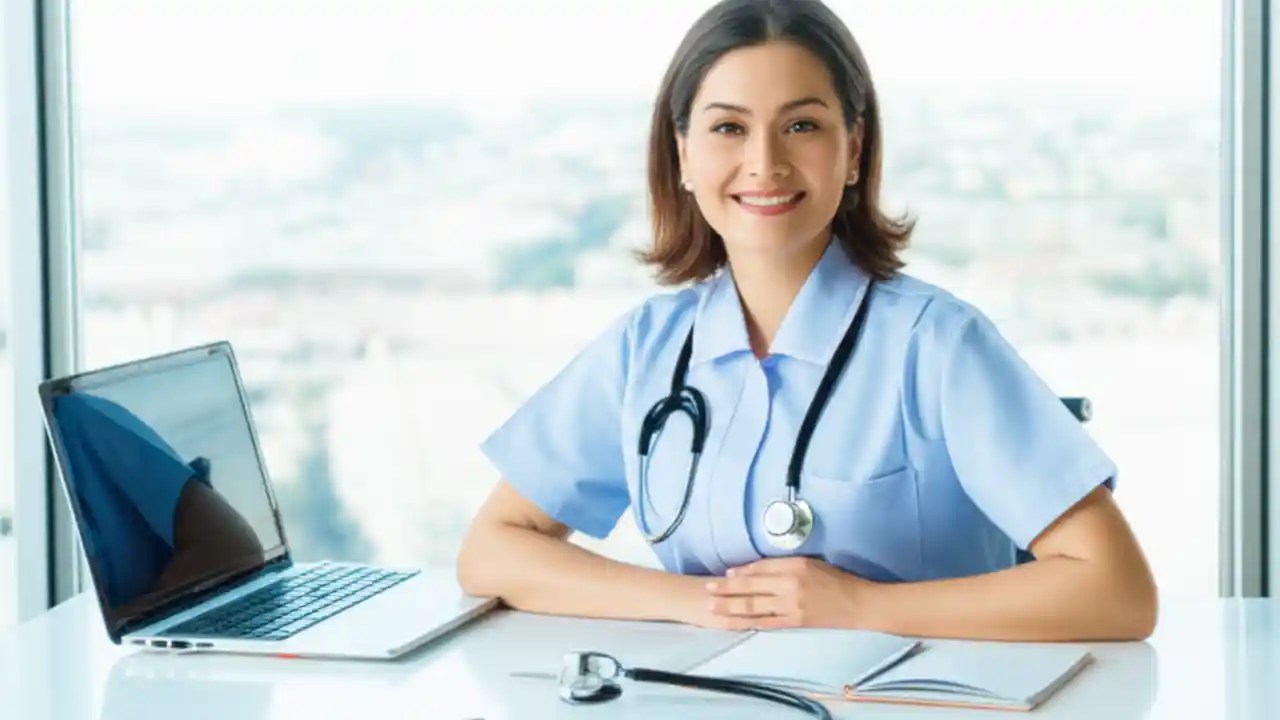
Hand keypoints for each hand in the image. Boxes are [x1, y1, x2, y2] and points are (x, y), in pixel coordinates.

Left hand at [703, 557, 878, 629]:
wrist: (859, 604)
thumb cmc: (838, 581)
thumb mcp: (813, 564)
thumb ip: (787, 565)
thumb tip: (758, 570)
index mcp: (796, 566)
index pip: (761, 568)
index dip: (741, 572)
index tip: (726, 573)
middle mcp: (791, 584)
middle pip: (751, 587)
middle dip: (726, 588)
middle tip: (706, 589)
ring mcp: (792, 605)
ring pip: (754, 606)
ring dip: (730, 607)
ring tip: (711, 607)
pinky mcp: (795, 622)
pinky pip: (766, 622)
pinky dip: (748, 622)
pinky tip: (733, 622)